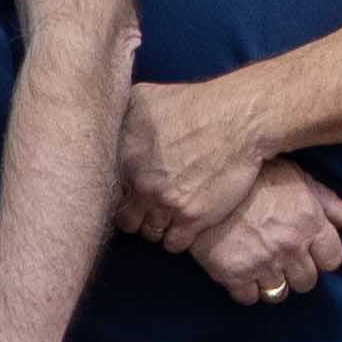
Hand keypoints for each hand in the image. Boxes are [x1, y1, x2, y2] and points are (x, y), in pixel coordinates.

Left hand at [118, 74, 269, 245]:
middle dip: (136, 215)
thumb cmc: (194, 104)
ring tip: (169, 215)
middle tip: (149, 207)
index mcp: (123, 156)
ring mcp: (165, 203)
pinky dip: (177, 238)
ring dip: (157, 227)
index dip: (120, 194)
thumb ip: (118, 116)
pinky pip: (173, 244)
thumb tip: (102, 122)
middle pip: (125, 219)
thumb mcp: (144, 97)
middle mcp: (140, 182)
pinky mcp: (191, 218)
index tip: (131, 192)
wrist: (239, 119)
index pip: (105, 192)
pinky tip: (184, 225)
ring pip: (149, 233)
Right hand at [186, 163, 341, 303]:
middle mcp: (290, 246)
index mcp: (309, 221)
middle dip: (297, 272)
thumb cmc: (254, 176)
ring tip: (261, 266)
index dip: (320, 257)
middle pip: (308, 282)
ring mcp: (262, 262)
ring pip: (279, 294)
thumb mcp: (297, 178)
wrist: (205, 180)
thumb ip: (329, 202)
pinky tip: (240, 270)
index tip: (307, 250)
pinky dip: (245, 289)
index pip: (332, 260)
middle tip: (281, 258)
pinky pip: (249, 298)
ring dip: (272, 284)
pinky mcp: (233, 273)